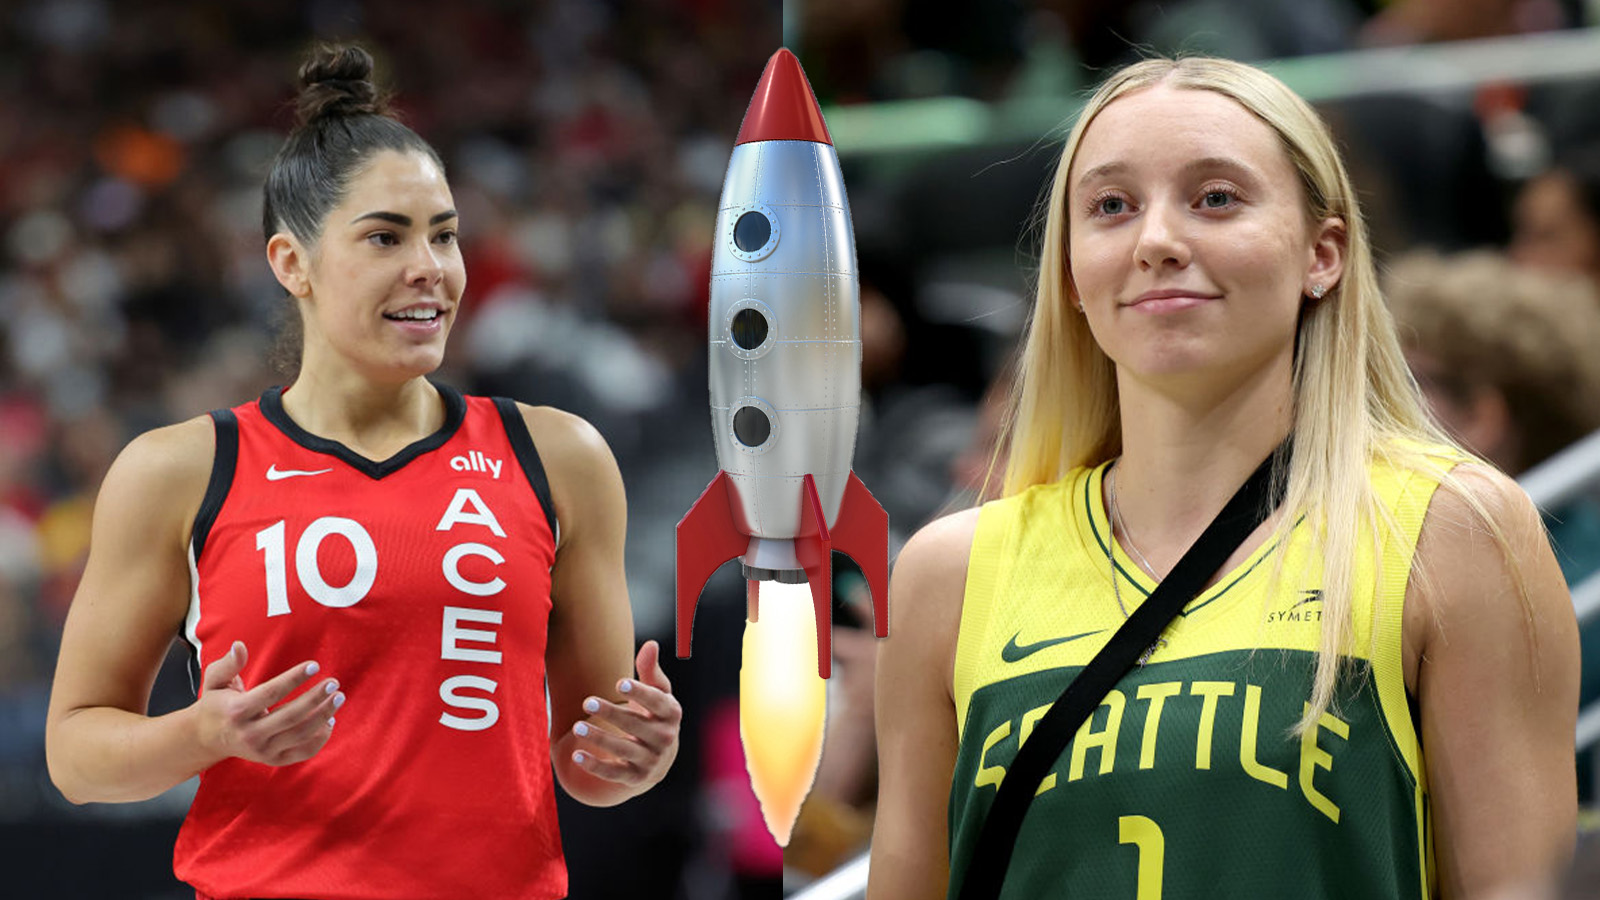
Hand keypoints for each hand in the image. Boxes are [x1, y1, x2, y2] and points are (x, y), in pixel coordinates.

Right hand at [194, 641, 342, 766]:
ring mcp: (262, 751)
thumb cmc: (217, 703)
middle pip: (290, 716)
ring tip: (338, 697)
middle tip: (334, 683)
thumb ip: (228, 664)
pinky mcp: (273, 760)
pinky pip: (303, 752)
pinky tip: (330, 721)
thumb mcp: (215, 681)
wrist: (207, 738)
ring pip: (300, 734)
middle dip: (315, 698)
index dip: (294, 678)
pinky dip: (320, 738)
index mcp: (237, 712)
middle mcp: (250, 734)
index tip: (314, 666)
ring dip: (324, 716)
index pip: (271, 693)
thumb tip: (239, 645)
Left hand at [568, 640, 680, 789]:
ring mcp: (651, 760)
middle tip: (587, 701)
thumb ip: (650, 670)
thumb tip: (650, 644)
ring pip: (623, 750)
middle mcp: (665, 739)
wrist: (660, 757)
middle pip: (636, 725)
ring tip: (576, 727)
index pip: (657, 702)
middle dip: (612, 713)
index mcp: (671, 714)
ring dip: (600, 738)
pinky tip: (576, 754)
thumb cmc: (654, 715)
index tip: (620, 683)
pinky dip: (595, 765)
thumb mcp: (657, 693)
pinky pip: (613, 773)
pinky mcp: (635, 778)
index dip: (640, 693)